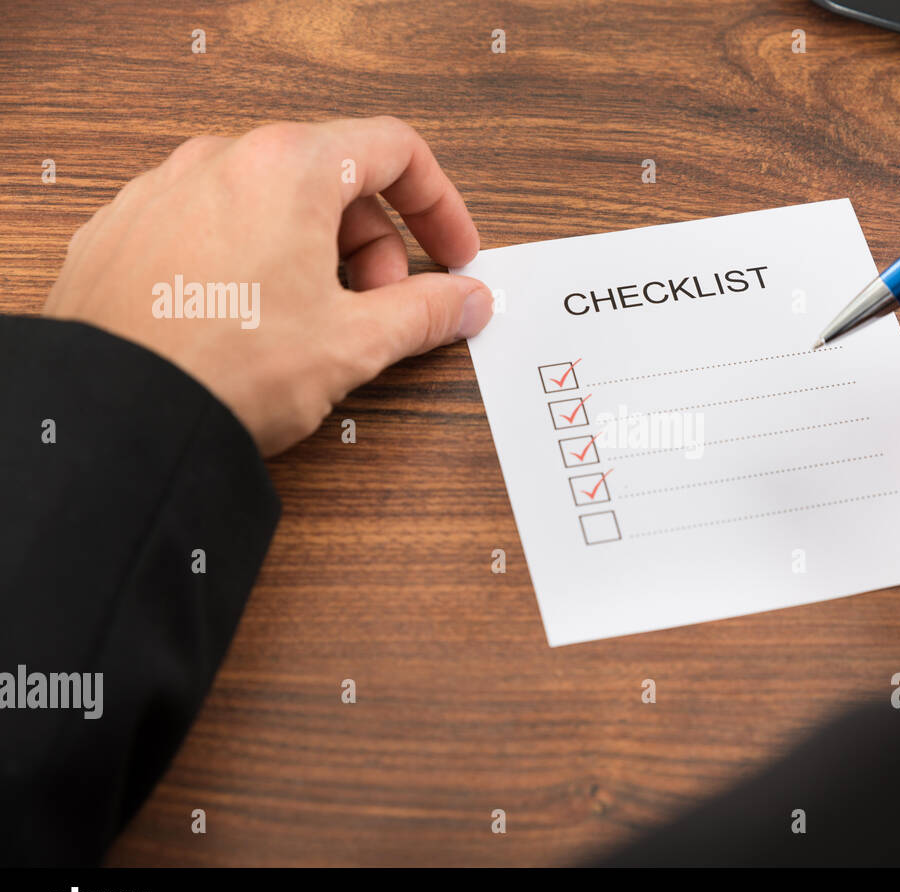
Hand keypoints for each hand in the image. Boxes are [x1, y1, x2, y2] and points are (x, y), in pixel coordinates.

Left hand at [43, 116, 493, 456]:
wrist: (113, 413)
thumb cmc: (224, 368)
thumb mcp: (353, 344)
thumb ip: (426, 313)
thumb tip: (466, 301)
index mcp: (289, 168)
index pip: (395, 151)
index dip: (440, 206)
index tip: (453, 254)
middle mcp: (223, 160)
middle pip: (334, 179)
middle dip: (376, 246)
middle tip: (384, 309)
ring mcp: (167, 189)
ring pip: (272, 202)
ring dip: (317, 254)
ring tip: (317, 324)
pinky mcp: (129, 229)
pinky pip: (214, 226)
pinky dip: (253, 259)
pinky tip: (252, 323)